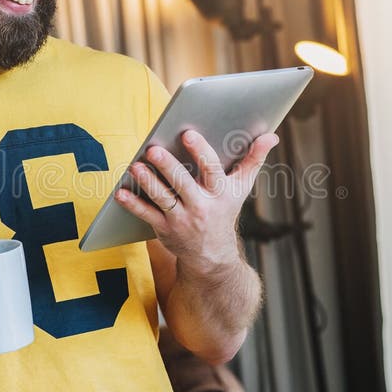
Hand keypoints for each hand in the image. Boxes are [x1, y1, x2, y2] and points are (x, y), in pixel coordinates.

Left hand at [115, 130, 278, 271]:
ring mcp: (182, 220)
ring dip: (148, 182)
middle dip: (168, 166)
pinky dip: (132, 204)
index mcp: (220, 193)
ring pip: (163, 199)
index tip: (188, 134)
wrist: (213, 257)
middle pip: (183, 184)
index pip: (212, 170)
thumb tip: (271, 136)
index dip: (200, 151)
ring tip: (135, 165)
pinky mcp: (164, 230)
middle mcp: (202, 207)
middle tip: (153, 149)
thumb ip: (253, 159)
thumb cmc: (224, 211)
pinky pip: (146, 215)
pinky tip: (120, 191)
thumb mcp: (240, 188)